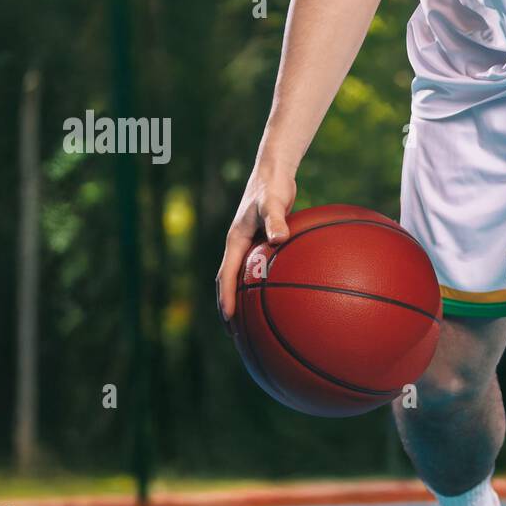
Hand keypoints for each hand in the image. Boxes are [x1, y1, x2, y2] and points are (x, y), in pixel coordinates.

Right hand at [216, 162, 297, 321]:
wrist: (274, 172)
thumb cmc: (273, 187)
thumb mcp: (273, 202)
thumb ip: (276, 219)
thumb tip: (279, 239)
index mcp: (235, 241)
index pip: (226, 275)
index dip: (227, 297)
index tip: (229, 318)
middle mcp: (239, 246)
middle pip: (228, 283)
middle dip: (229, 307)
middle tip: (235, 333)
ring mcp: (249, 246)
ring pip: (241, 279)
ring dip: (242, 301)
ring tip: (250, 324)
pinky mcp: (260, 244)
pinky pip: (257, 270)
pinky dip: (260, 286)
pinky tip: (276, 298)